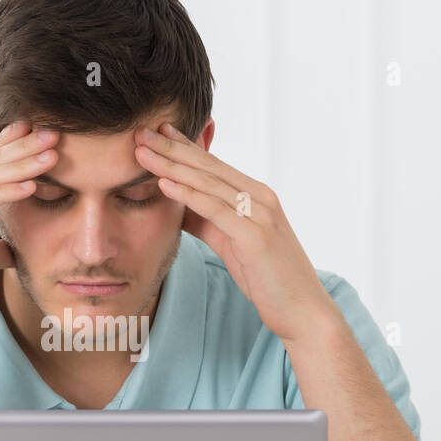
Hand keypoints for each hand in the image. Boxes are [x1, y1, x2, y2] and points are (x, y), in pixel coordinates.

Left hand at [134, 121, 335, 343]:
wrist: (300, 310)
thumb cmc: (266, 278)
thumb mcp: (230, 243)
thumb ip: (207, 221)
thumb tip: (176, 206)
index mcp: (256, 195)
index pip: (213, 164)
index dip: (183, 145)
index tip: (156, 130)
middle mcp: (260, 197)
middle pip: (207, 166)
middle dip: (171, 147)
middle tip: (140, 132)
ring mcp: (259, 213)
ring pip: (208, 182)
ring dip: (171, 165)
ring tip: (142, 152)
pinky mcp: (255, 235)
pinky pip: (215, 209)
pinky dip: (187, 194)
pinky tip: (163, 184)